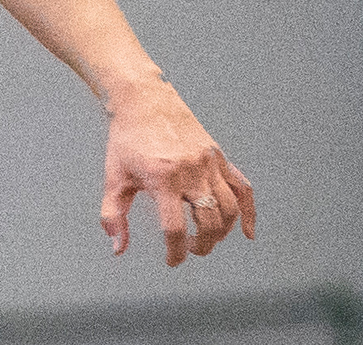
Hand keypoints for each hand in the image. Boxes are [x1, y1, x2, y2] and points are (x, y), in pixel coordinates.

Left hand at [99, 80, 255, 265]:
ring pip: (229, 210)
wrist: (143, 101)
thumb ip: (113, 215)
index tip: (173, 261)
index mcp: (162, 179)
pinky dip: (249, 213)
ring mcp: (209, 164)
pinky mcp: (219, 157)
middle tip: (191, 249)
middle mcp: (191, 172)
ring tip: (206, 239)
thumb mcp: (114, 177)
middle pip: (208, 223)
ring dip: (222, 233)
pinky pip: (244, 189)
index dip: (175, 252)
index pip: (174, 228)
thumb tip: (118, 248)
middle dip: (202, 245)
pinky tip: (247, 232)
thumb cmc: (126, 139)